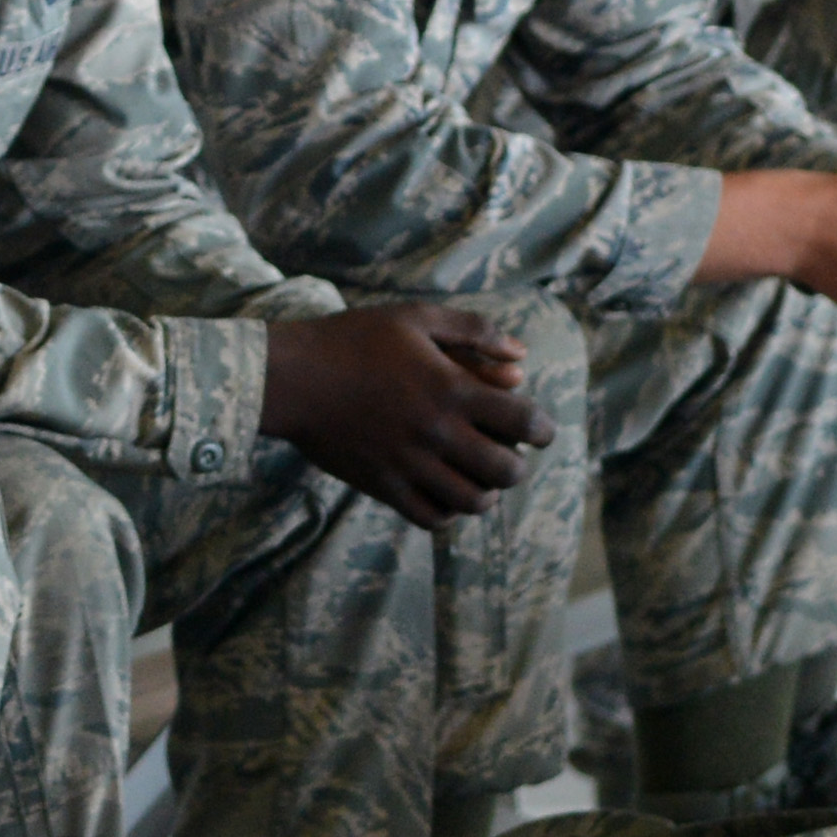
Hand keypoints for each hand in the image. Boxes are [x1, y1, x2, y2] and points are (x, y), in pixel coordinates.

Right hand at [258, 305, 556, 527]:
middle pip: (507, 470)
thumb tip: (521, 355)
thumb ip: (474, 331)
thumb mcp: (416, 318)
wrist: (291, 377)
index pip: (525, 422)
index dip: (544, 429)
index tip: (541, 431)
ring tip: (478, 479)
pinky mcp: (382, 486)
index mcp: (452, 388)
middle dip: (517, 466)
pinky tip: (444, 493)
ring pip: (473, 502)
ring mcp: (410, 463)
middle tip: (508, 456)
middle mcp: (437, 432)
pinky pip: (432, 518)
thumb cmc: (353, 340)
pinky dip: (449, 513)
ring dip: (486, 493)